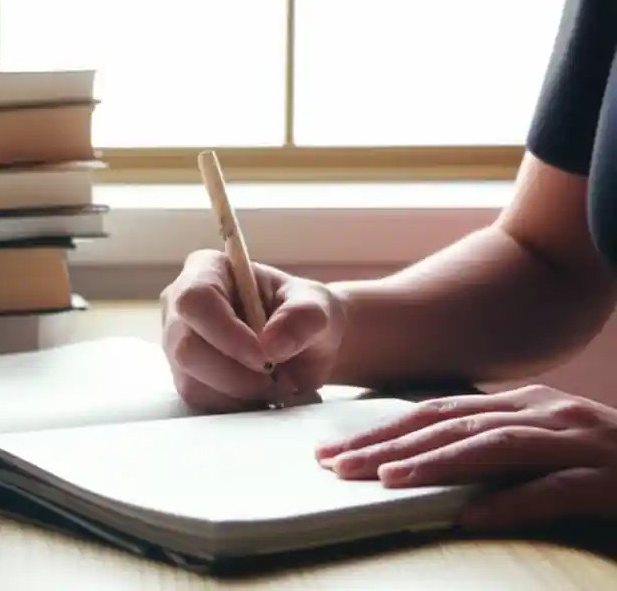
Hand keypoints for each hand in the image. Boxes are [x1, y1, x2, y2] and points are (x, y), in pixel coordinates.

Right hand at [160, 250, 347, 411]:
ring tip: (276, 386)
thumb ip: (303, 317)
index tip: (264, 358)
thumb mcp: (318, 306)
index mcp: (208, 270)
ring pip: (191, 381)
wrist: (306, 346)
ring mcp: (178, 343)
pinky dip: (236, 406)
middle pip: (186, 347)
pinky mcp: (186, 376)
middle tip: (277, 381)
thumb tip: (271, 346)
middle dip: (235, 374)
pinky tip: (260, 394)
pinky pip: (201, 401)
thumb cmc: (305, 314)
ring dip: (239, 393)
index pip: (196, 300)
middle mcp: (181, 306)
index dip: (225, 332)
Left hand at [315, 385, 616, 530]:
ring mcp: (576, 443)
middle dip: (388, 445)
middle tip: (336, 465)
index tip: (332, 451)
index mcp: (524, 404)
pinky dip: (508, 503)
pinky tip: (468, 517)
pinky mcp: (607, 481)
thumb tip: (423, 461)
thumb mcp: (546, 446)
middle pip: (450, 424)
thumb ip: (492, 447)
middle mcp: (544, 413)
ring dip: (435, 464)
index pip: (436, 411)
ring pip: (492, 447)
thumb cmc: (611, 464)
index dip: (381, 429)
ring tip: (387, 480)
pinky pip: (552, 492)